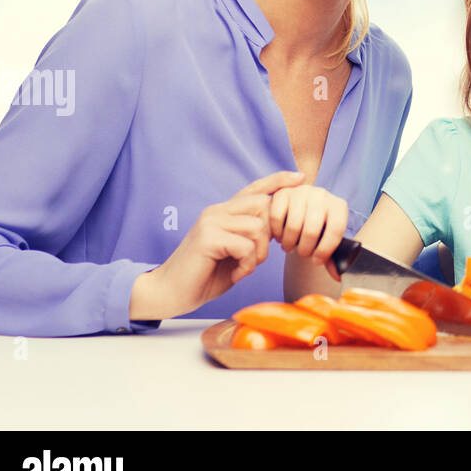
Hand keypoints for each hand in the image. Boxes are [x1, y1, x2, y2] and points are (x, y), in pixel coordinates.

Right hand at [135, 170, 304, 318]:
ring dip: (258, 255)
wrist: (169, 293)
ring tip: (244, 269)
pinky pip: (246, 246)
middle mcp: (217, 211)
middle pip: (264, 205)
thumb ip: (250, 237)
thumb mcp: (233, 252)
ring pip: (258, 227)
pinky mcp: (208, 237)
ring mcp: (211, 221)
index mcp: (224, 212)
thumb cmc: (204, 275)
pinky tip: (236, 275)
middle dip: (270, 234)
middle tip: (257, 258)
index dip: (278, 181)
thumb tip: (278, 228)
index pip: (255, 188)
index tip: (301, 177)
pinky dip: (247, 265)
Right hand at [269, 183, 348, 279]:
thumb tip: (339, 277)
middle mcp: (322, 195)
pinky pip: (277, 218)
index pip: (336, 229)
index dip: (325, 250)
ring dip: (290, 243)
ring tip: (291, 247)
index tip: (316, 261)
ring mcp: (302, 192)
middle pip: (312, 229)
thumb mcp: (327, 241)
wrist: (302, 209)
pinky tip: (281, 236)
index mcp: (338, 205)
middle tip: (302, 254)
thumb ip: (332, 258)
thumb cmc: (317, 230)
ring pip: (293, 225)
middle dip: (305, 249)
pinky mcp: (283, 193)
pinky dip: (277, 233)